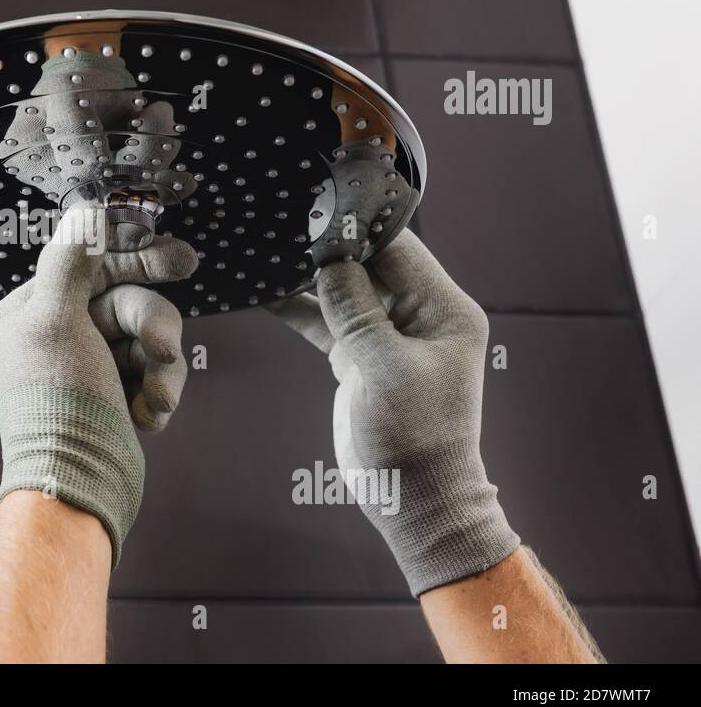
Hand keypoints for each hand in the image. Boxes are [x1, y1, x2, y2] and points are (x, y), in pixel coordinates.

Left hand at [0, 203, 196, 566]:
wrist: (76, 487)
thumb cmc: (56, 406)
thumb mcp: (56, 320)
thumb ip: (70, 259)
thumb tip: (84, 210)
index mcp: (31, 312)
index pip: (91, 268)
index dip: (136, 262)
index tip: (179, 260)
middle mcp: (57, 336)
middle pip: (126, 303)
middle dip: (151, 326)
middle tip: (167, 345)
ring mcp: (88, 369)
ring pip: (148, 339)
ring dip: (160, 368)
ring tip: (155, 395)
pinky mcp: (115, 398)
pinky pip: (154, 375)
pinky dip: (157, 395)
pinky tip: (146, 416)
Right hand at [270, 229, 518, 595]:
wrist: (413, 499)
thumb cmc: (415, 439)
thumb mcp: (386, 371)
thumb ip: (357, 312)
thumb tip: (331, 261)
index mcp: (443, 311)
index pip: (400, 249)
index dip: (359, 227)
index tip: (317, 206)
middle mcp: (419, 315)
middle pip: (369, 263)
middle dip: (328, 246)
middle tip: (283, 223)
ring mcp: (387, 335)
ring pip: (343, 289)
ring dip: (306, 276)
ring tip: (265, 251)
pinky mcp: (359, 356)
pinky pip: (326, 319)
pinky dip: (298, 307)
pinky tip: (264, 291)